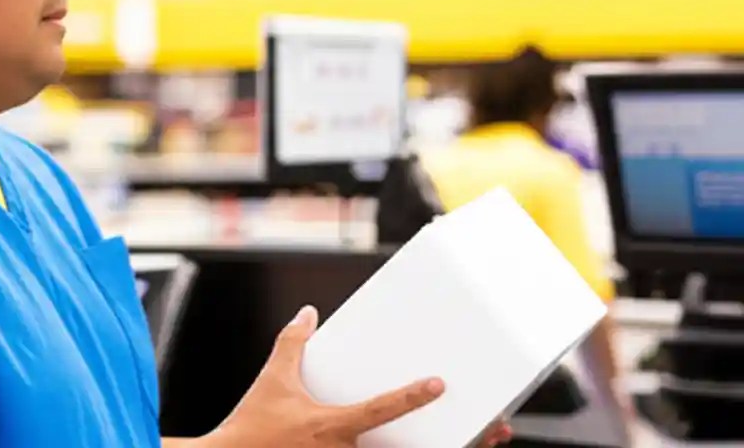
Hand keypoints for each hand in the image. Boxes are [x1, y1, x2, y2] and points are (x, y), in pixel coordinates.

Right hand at [202, 306, 512, 447]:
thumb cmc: (253, 425)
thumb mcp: (272, 380)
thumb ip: (292, 344)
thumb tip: (308, 313)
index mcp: (332, 426)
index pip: (379, 409)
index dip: (411, 396)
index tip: (440, 383)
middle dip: (461, 442)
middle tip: (495, 430)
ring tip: (486, 442)